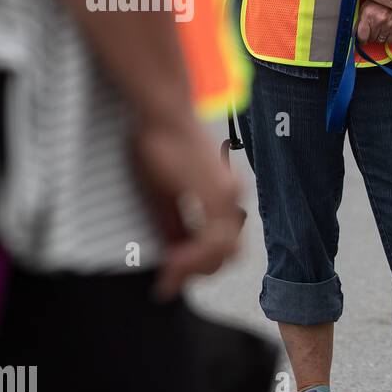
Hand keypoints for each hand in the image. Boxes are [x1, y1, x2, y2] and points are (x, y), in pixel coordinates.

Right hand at [133, 112, 243, 299]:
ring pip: (225, 249)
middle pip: (230, 253)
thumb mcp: (163, 193)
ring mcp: (228, 193)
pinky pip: (213, 237)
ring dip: (197, 266)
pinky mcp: (218, 190)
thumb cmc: (159, 143)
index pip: (222, 245)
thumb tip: (172, 252)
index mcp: (223, 197)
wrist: (161, 112)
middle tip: (173, 278)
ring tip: (170, 272)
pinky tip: (173, 260)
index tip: (171, 280)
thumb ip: (173, 223)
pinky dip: (194, 254)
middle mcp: (232, 196)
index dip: (198, 267)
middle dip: (201, 271)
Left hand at [356, 0, 391, 44]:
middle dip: (370, 35)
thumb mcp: (364, 8)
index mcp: (368, 14)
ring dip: (379, 36)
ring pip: (381, 40)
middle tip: (373, 28)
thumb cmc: (377, 2)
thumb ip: (359, 22)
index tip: (362, 39)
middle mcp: (379, 20)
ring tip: (380, 28)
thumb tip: (354, 36)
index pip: (362, 36)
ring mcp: (390, 24)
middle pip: (371, 38)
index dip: (361, 39)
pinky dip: (389, 37)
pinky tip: (387, 30)